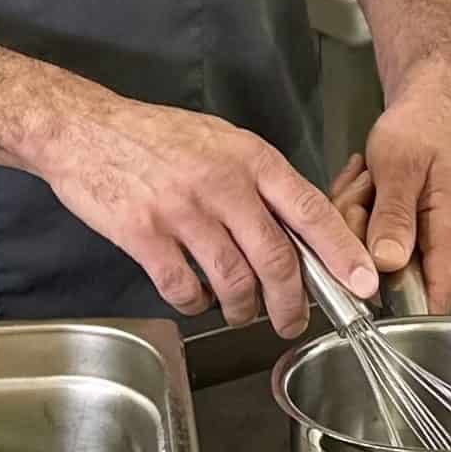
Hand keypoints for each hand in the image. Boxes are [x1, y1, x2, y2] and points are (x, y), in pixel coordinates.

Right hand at [37, 91, 378, 336]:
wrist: (86, 129)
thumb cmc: (156, 137)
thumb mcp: (221, 142)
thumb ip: (260, 182)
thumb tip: (300, 232)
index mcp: (250, 158)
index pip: (311, 211)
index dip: (342, 254)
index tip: (365, 284)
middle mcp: (222, 184)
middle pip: (277, 260)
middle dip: (293, 305)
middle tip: (293, 322)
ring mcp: (182, 210)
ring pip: (235, 282)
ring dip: (244, 311)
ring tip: (241, 313)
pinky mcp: (144, 235)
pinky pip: (185, 289)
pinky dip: (196, 305)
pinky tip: (196, 298)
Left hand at [328, 75, 450, 312]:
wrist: (423, 105)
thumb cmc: (423, 129)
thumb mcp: (401, 167)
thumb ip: (395, 216)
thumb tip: (387, 262)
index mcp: (447, 233)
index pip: (436, 296)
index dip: (405, 309)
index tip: (367, 293)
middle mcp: (431, 242)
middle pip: (386, 274)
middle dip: (360, 236)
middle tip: (367, 194)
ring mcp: (409, 236)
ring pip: (365, 251)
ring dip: (354, 212)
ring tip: (369, 179)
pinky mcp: (391, 227)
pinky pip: (358, 232)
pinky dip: (352, 205)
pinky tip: (363, 180)